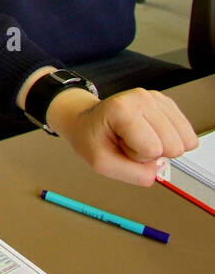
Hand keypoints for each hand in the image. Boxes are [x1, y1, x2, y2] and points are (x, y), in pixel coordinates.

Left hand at [47, 87, 197, 186]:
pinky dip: (168, 140)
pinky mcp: (167, 104)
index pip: (152, 149)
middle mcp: (142, 98)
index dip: (136, 156)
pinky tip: (147, 133)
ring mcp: (157, 99)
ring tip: (137, 137)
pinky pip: (187, 135)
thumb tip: (160, 171)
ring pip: (185, 141)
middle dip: (152, 152)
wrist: (87, 120)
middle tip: (129, 142)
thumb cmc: (91, 138)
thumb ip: (133, 174)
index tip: (119, 144)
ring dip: (161, 146)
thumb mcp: (102, 164)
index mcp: (122, 109)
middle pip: (174, 146)